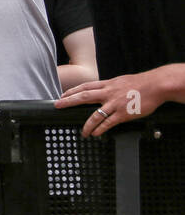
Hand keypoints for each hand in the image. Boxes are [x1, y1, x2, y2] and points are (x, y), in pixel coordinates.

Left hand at [56, 68, 171, 137]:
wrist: (156, 85)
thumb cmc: (141, 83)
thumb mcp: (121, 80)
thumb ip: (110, 86)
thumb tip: (103, 89)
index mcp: (107, 84)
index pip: (85, 86)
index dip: (72, 91)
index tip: (62, 95)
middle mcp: (108, 93)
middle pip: (84, 97)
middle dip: (69, 101)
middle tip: (58, 105)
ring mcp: (115, 104)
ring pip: (95, 115)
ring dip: (87, 125)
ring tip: (83, 132)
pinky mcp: (124, 113)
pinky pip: (109, 123)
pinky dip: (100, 129)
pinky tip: (96, 134)